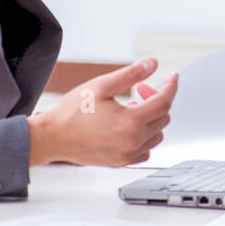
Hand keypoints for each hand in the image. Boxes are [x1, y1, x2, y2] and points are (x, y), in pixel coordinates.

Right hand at [27, 58, 176, 166]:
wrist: (52, 137)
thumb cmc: (72, 112)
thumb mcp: (102, 85)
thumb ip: (131, 74)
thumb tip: (153, 64)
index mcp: (131, 122)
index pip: (164, 102)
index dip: (170, 86)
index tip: (172, 77)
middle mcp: (133, 141)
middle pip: (163, 117)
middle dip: (156, 99)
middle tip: (138, 89)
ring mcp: (127, 154)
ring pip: (157, 134)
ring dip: (151, 118)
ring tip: (130, 107)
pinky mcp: (120, 162)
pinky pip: (145, 150)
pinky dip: (145, 136)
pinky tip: (129, 125)